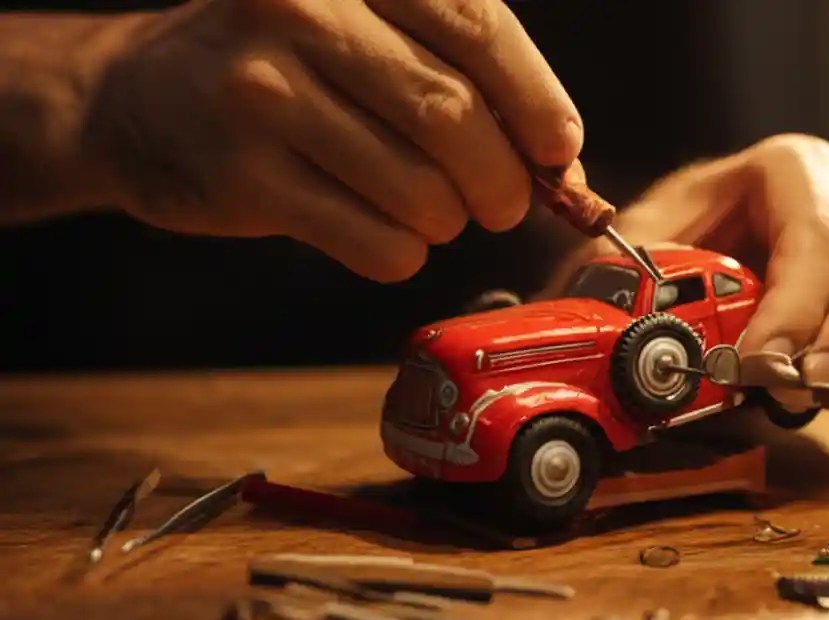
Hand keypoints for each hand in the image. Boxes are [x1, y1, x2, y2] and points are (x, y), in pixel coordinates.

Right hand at [83, 0, 580, 281]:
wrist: (136, 99)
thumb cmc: (283, 68)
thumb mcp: (361, 33)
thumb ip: (456, 73)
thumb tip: (558, 161)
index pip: (477, 26)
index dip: (536, 101)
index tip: (559, 149)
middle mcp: (300, 10)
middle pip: (453, 115)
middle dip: (502, 179)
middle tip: (504, 203)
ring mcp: (263, 93)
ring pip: (419, 189)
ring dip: (448, 220)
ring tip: (435, 212)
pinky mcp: (242, 175)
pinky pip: (375, 241)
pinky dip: (403, 252)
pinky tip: (385, 233)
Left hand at [612, 134, 828, 400]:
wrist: (672, 262)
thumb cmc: (659, 247)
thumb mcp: (633, 249)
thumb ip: (642, 280)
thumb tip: (649, 334)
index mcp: (787, 170)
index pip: (814, 231)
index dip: (794, 303)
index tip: (758, 362)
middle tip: (802, 385)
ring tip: (810, 397)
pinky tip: (827, 391)